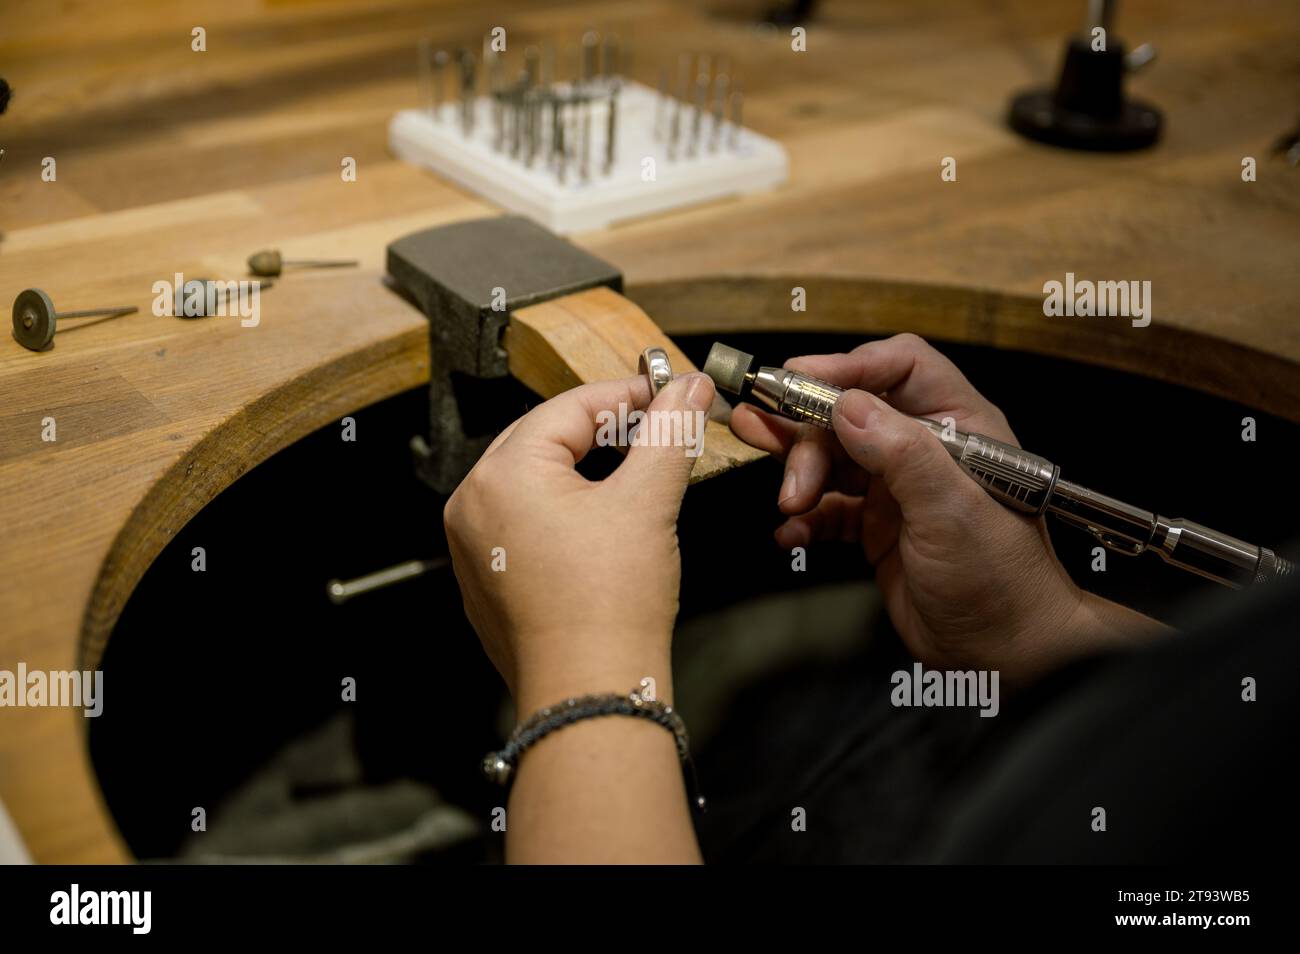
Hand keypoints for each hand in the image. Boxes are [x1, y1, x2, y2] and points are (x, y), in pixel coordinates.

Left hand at [443, 371, 715, 713]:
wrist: (589, 692)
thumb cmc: (609, 605)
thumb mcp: (648, 502)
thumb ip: (669, 433)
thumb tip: (689, 390)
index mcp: (502, 474)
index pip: (571, 408)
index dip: (628, 396)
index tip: (671, 395)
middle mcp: (472, 505)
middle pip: (546, 439)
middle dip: (605, 430)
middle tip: (658, 427)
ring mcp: (472, 547)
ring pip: (534, 482)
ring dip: (585, 470)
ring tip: (637, 473)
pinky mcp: (486, 582)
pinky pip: (524, 525)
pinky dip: (564, 512)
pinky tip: (604, 525)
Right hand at [730, 334, 1160, 681]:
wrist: (1005, 656)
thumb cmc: (1001, 582)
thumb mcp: (951, 510)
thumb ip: (902, 452)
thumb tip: (846, 404)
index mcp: (959, 426)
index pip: (902, 367)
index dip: (849, 366)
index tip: (798, 378)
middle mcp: (926, 450)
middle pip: (851, 413)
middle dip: (805, 426)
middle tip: (758, 428)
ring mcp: (898, 490)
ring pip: (833, 459)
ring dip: (800, 474)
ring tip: (785, 500)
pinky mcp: (877, 530)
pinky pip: (828, 510)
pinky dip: (804, 520)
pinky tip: (791, 535)